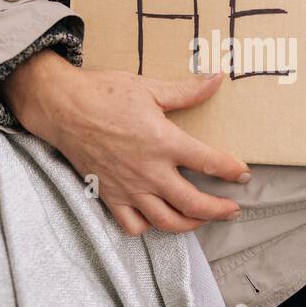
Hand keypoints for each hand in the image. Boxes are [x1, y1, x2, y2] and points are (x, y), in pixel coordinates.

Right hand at [0, 51, 250, 234]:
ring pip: (166, 221)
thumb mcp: (149, 87)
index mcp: (163, 141)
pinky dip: (148, 228)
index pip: (210, 163)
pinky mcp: (109, 196)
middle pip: (194, 204)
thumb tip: (217, 78)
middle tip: (232, 209)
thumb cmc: (104, 93)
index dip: (232, 171)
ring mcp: (129, 187)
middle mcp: (149, 171)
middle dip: (219, 210)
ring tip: (202, 219)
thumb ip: (187, 91)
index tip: (244, 175)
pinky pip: (133, 225)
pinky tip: (158, 219)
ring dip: (190, 225)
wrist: (61, 107)